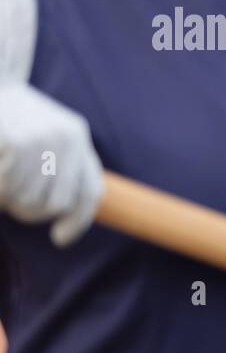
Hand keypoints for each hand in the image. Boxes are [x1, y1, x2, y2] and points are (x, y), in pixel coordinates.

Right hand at [0, 84, 102, 245]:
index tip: (60, 239)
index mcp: (76, 134)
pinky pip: (8, 187)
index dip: (78, 220)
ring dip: (8, 199)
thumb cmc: (8, 114)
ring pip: (29, 199)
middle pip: (57, 204)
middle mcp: (67, 137)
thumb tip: (63, 220)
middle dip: (31, 211)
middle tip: (10, 198)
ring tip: (2, 175)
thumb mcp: (42, 132)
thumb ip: (57, 166)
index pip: (90, 190)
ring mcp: (43, 139)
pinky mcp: (17, 143)